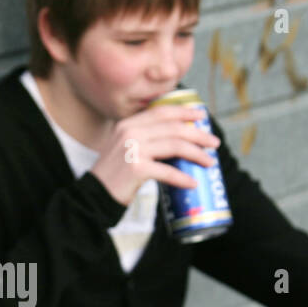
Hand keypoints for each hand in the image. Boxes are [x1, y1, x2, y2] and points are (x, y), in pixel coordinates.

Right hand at [90, 104, 221, 205]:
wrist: (93, 195)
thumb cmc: (115, 175)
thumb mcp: (126, 148)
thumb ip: (145, 139)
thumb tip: (179, 140)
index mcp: (128, 124)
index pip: (161, 111)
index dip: (184, 111)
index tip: (202, 114)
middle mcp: (130, 132)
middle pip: (173, 127)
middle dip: (198, 133)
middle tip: (214, 143)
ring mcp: (132, 149)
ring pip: (174, 146)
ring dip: (196, 154)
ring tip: (209, 162)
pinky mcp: (135, 168)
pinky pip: (166, 171)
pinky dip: (182, 178)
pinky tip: (192, 183)